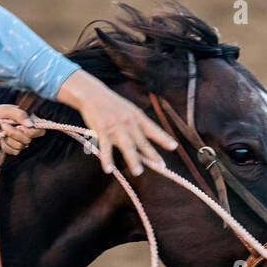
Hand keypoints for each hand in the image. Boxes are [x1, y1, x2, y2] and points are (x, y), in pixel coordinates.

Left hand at [0, 95, 44, 155]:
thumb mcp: (6, 110)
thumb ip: (19, 115)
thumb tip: (31, 125)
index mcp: (28, 119)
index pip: (40, 130)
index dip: (32, 132)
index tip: (20, 127)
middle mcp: (26, 130)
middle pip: (29, 139)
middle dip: (15, 134)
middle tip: (3, 126)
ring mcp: (19, 139)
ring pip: (21, 146)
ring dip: (8, 139)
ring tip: (0, 130)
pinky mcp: (12, 146)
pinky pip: (14, 152)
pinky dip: (6, 146)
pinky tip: (0, 139)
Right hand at [56, 69, 176, 175]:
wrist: (93, 95)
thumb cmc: (113, 106)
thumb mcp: (128, 112)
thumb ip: (136, 129)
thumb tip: (143, 150)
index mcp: (137, 117)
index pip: (153, 129)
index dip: (163, 138)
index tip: (174, 146)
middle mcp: (129, 122)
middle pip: (142, 141)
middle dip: (151, 154)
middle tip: (161, 166)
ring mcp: (116, 126)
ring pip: (126, 145)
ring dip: (133, 159)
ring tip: (138, 172)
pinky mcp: (102, 130)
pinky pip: (105, 147)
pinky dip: (106, 159)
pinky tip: (108, 169)